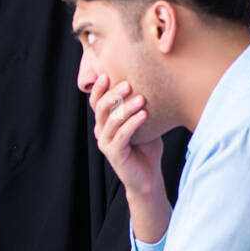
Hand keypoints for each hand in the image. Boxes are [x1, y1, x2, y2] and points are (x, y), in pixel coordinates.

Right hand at [89, 73, 163, 196]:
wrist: (147, 178)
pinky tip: (144, 115)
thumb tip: (152, 82)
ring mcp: (106, 143)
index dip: (100, 88)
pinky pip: (122, 135)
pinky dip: (132, 124)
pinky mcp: (114, 154)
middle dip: (113, 94)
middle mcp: (101, 131)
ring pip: (112, 121)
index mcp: (104, 122)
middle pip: (101, 108)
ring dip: (126, 108)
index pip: (97, 101)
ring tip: (141, 99)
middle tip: (128, 84)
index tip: (107, 73)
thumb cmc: (146, 148)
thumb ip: (140, 107)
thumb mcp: (142, 123)